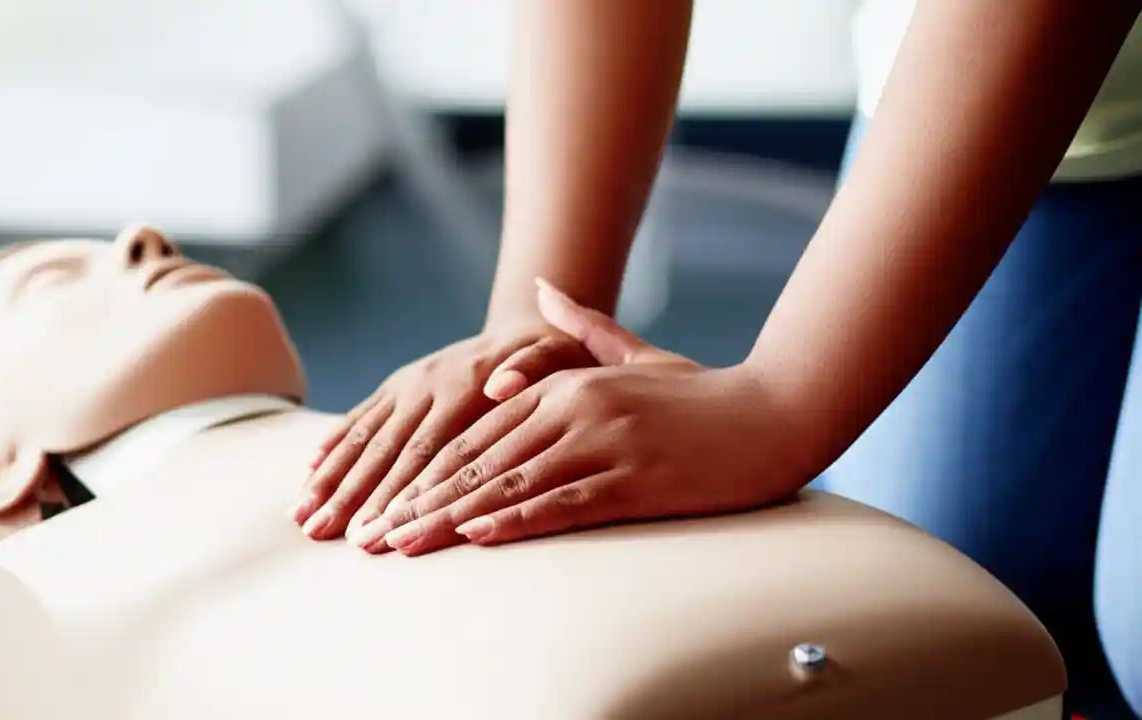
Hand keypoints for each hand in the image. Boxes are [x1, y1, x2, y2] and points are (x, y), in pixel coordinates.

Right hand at [291, 318, 594, 539]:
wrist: (532, 324)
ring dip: (331, 478)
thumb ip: (534, 367)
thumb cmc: (557, 354)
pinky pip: (362, 416)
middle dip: (351, 495)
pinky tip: (310, 472)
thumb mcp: (559, 353)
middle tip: (321, 535)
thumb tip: (503, 386)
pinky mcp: (399, 385)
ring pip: (364, 436)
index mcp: (465, 385)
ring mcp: (409, 384)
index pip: (424, 451)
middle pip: (384, 449)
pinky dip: (335, 445)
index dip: (397, 492)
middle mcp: (427, 384)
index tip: (375, 529)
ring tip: (303, 517)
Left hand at [349, 281, 807, 554]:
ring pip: (510, 485)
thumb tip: (543, 287)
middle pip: (481, 461)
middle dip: (421, 500)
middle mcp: (577, 410)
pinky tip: (478, 535)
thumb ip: (580, 327)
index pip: (480, 432)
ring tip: (405, 543)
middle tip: (375, 532)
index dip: (428, 469)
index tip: (388, 499)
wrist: (773, 413)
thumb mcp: (634, 353)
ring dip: (451, 518)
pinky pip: (562, 504)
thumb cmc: (702, 393)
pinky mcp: (634, 481)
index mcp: (569, 384)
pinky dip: (515, 520)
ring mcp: (604, 445)